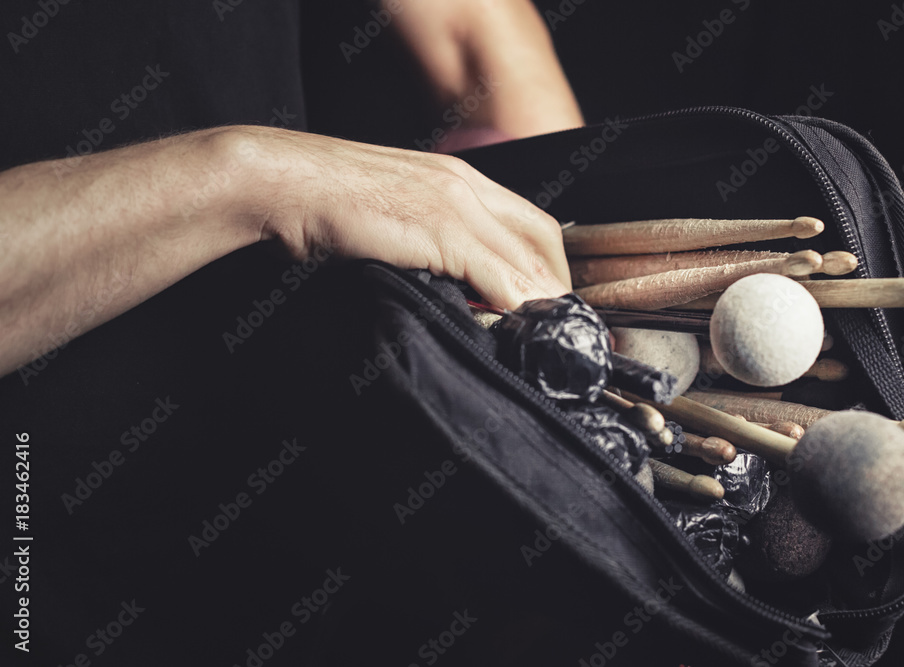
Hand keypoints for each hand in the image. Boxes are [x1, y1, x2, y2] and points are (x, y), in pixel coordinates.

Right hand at [243, 126, 571, 308]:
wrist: (278, 182)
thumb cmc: (320, 201)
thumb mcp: (390, 214)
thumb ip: (427, 242)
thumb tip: (451, 283)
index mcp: (455, 177)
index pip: (528, 222)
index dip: (547, 265)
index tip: (548, 301)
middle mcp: (464, 183)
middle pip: (540, 237)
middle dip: (556, 283)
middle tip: (552, 325)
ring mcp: (453, 203)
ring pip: (525, 258)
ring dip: (540, 301)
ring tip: (539, 337)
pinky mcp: (437, 227)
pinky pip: (495, 274)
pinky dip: (514, 304)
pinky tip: (513, 329)